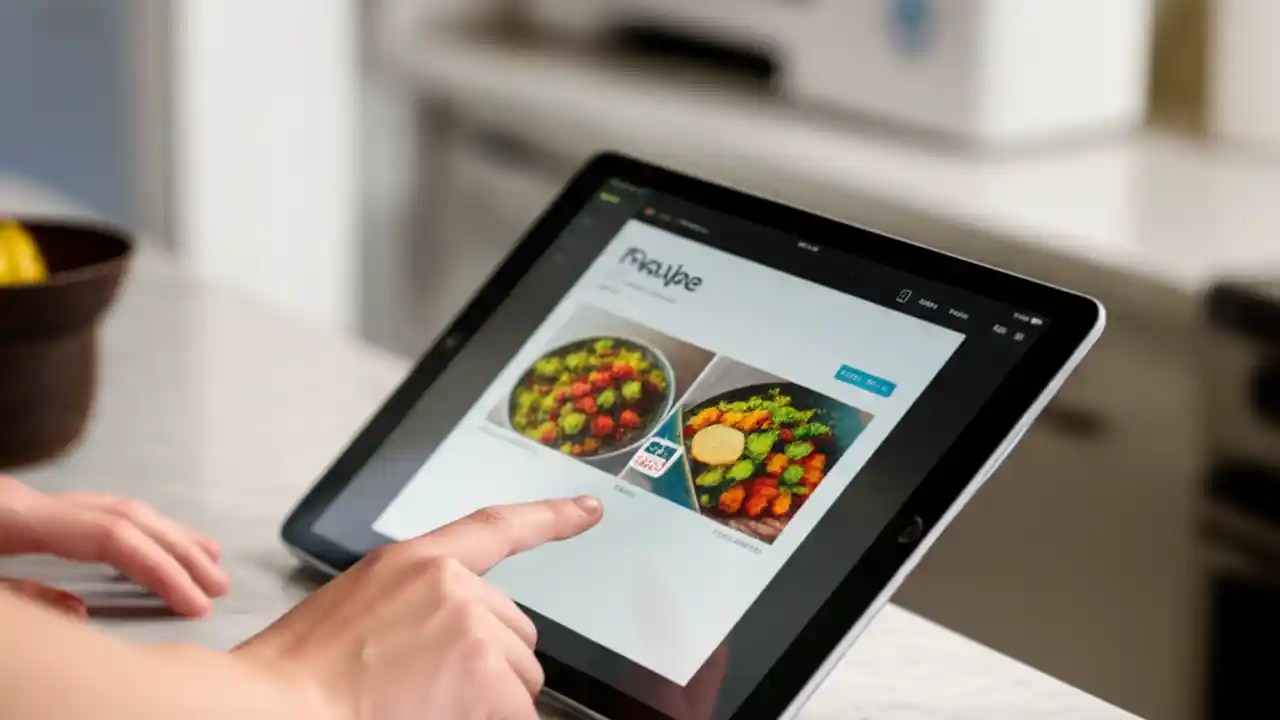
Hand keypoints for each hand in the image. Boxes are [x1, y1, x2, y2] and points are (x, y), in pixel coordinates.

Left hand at [0, 476, 227, 616]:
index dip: (162, 567)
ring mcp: (28, 501)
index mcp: (15, 517)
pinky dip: (132, 529)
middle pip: (126, 517)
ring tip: (208, 560)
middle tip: (218, 585)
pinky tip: (154, 543)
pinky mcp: (21, 511)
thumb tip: (81, 610)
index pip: (112, 536)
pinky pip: (93, 513)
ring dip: (166, 536)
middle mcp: (29, 501)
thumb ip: (24, 599)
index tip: (195, 602)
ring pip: (115, 509)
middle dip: (179, 552)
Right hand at [235, 496, 603, 719]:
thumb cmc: (300, 676)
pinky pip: (519, 713)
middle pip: (516, 634)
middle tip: (427, 693)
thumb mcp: (360, 614)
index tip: (589, 508)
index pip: (495, 528)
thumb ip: (420, 610)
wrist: (272, 709)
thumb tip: (466, 640)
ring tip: (420, 708)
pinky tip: (440, 719)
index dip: (550, 517)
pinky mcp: (484, 672)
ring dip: (489, 704)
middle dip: (490, 670)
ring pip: (521, 679)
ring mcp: (471, 625)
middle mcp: (451, 584)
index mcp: (414, 562)